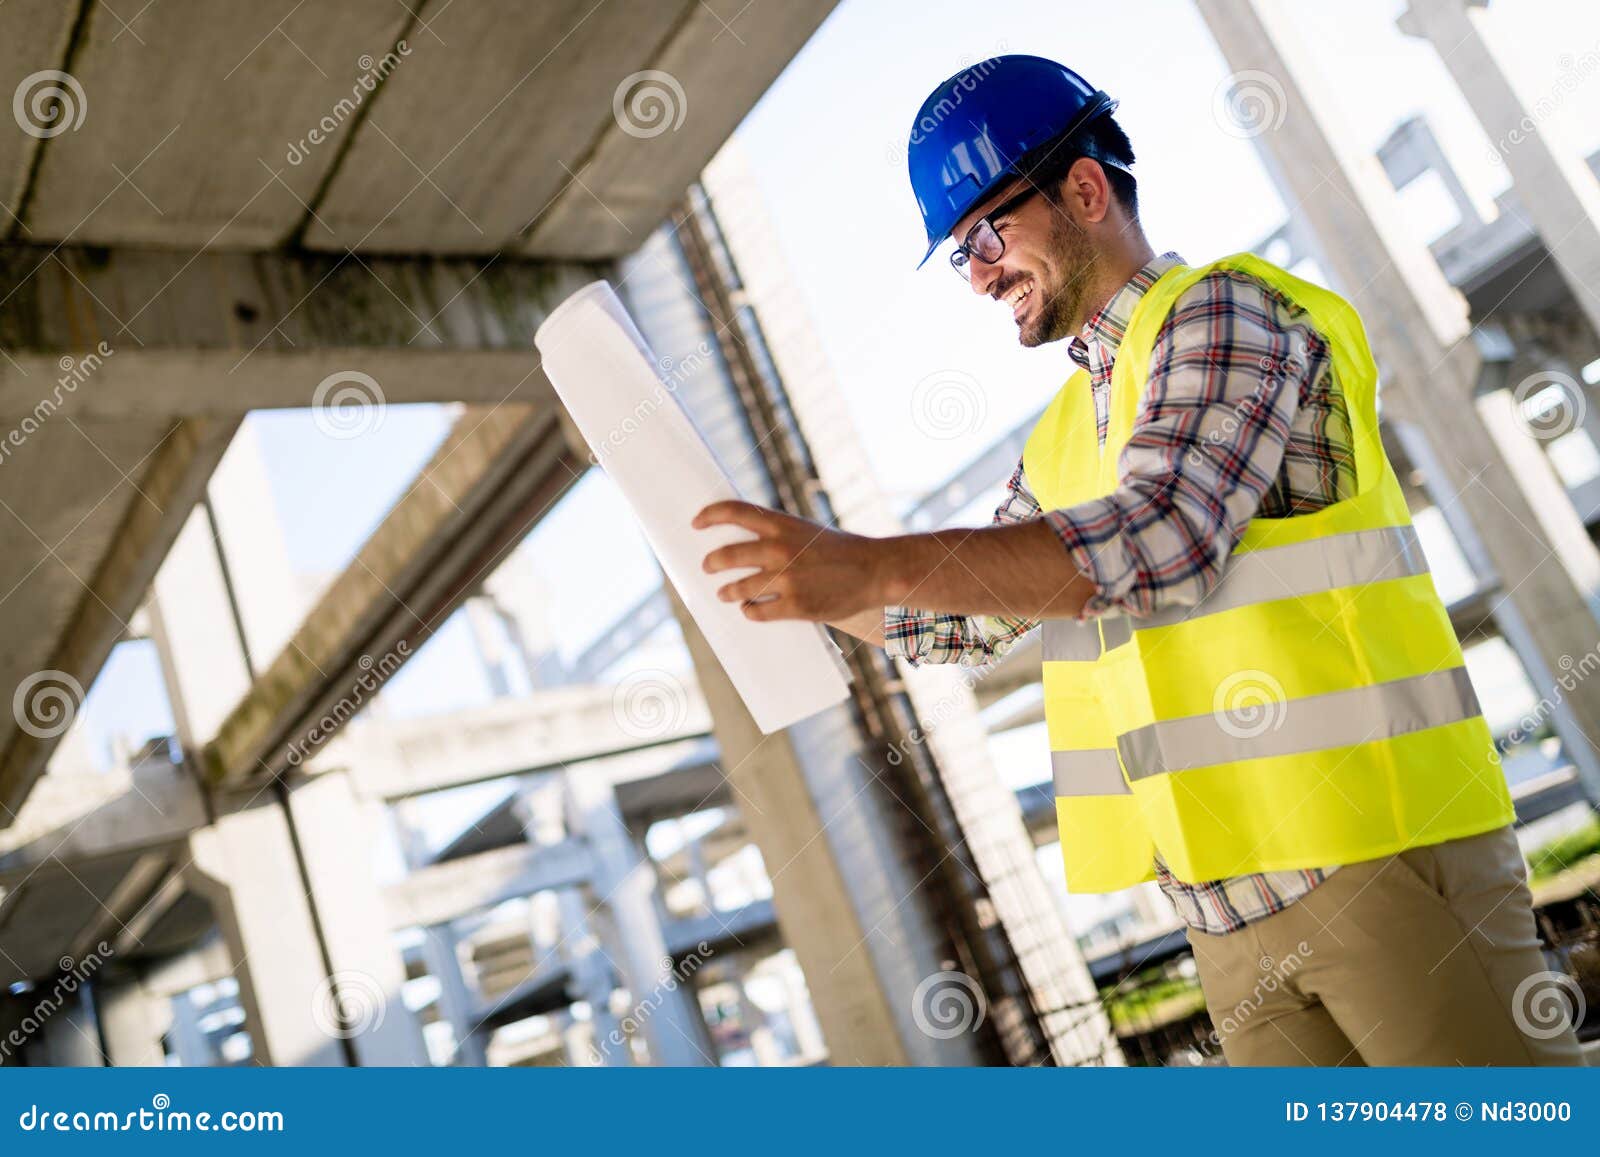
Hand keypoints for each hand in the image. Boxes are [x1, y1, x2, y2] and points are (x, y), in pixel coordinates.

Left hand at [693, 500, 892, 621]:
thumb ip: (776, 533)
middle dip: (711, 563)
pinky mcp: (796, 607)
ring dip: (726, 592)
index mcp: (782, 524)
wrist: (875, 571)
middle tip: (707, 567)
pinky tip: (748, 610)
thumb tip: (741, 540)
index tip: (695, 523)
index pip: (734, 511)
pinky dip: (748, 612)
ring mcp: (787, 580)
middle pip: (727, 556)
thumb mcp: (806, 531)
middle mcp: (779, 549)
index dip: (710, 515)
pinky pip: (757, 612)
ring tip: (724, 593)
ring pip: (738, 589)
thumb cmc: (839, 550)